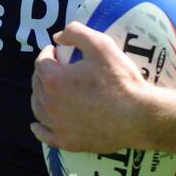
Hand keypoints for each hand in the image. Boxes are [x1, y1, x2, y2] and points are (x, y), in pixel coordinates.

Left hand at [30, 22, 155, 153]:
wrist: (138, 117)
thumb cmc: (120, 80)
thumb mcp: (101, 45)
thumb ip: (76, 33)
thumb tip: (57, 37)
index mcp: (54, 80)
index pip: (41, 62)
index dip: (48, 53)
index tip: (56, 51)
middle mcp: (49, 104)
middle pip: (37, 84)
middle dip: (43, 73)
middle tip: (54, 68)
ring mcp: (57, 125)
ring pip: (38, 108)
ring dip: (40, 96)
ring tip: (47, 91)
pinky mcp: (68, 142)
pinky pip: (46, 136)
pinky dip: (39, 129)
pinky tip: (37, 126)